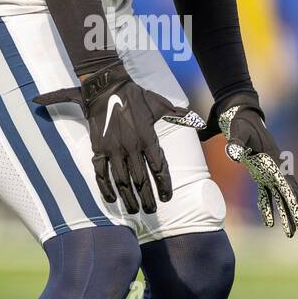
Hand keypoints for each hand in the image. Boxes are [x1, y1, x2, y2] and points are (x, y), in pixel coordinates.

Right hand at [34, 63, 203, 214]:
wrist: (108, 88)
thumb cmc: (136, 96)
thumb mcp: (161, 105)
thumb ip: (179, 116)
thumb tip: (198, 121)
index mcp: (148, 137)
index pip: (158, 167)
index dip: (163, 185)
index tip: (167, 198)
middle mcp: (131, 146)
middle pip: (141, 179)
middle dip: (147, 197)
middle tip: (152, 211)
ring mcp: (113, 149)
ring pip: (122, 180)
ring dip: (128, 198)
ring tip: (134, 210)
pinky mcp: (99, 148)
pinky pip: (101, 173)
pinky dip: (105, 188)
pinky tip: (112, 200)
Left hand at [210, 92, 297, 236]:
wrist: (240, 114)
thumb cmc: (240, 123)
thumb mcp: (238, 132)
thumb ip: (236, 144)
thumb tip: (233, 154)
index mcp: (273, 162)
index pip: (287, 187)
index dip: (294, 204)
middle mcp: (275, 167)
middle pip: (291, 194)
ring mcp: (269, 170)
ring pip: (281, 196)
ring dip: (286, 214)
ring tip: (289, 233)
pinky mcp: (260, 171)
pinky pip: (268, 193)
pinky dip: (269, 207)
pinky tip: (269, 222)